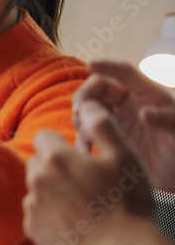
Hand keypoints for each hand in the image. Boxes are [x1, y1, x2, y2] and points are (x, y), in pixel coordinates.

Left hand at [23, 99, 154, 244]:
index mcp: (55, 157)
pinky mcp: (32, 229)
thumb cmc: (127, 203)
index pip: (44, 137)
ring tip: (81, 206)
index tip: (80, 159)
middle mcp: (37, 179)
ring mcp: (32, 206)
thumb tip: (87, 105)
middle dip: (55, 168)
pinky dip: (49, 216)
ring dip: (52, 192)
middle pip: (38, 162)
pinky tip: (74, 224)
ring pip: (36, 188)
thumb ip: (102, 126)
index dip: (63, 145)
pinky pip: (36, 214)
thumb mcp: (124, 156)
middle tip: (84, 184)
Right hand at [74, 60, 174, 190]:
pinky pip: (87, 131)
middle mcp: (130, 103)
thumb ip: (168, 119)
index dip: (107, 66)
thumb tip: (144, 113)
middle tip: (79, 115)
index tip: (89, 65)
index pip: (124, 72)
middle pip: (98, 89)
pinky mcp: (107, 138)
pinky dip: (81, 137)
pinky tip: (85, 150)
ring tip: (85, 137)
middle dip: (84, 97)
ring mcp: (117, 120)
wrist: (173, 180)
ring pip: (88, 109)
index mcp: (148, 95)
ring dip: (80, 119)